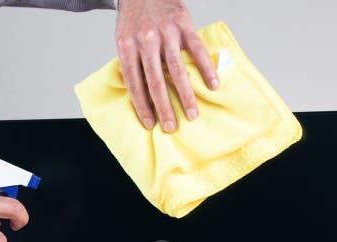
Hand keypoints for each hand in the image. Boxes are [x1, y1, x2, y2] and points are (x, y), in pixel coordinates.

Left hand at [115, 0, 218, 132]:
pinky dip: (206, 68)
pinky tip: (212, 84)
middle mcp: (145, 40)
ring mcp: (165, 33)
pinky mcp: (183, 24)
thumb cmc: (135, 20)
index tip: (150, 123)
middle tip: (171, 126)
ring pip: (176, 69)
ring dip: (185, 95)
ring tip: (192, 114)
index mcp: (126, 46)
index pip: (133, 82)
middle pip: (155, 80)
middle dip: (164, 107)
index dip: (141, 105)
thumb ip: (131, 64)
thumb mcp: (124, 39)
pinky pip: (197, 49)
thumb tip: (140, 96)